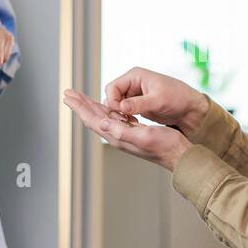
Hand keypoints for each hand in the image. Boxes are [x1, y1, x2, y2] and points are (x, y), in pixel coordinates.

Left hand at [63, 89, 191, 171]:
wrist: (178, 154)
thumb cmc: (165, 146)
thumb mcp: (143, 137)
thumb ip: (122, 131)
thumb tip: (103, 123)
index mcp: (118, 136)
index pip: (93, 120)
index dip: (80, 107)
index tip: (68, 96)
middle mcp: (118, 136)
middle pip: (93, 117)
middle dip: (80, 105)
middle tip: (68, 93)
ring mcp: (124, 135)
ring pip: (102, 117)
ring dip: (91, 106)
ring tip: (81, 98)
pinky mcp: (132, 132)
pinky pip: (114, 119)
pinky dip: (106, 110)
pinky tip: (106, 107)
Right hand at [103, 67, 208, 136]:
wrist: (190, 107)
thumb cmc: (178, 97)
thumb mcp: (158, 100)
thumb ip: (139, 103)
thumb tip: (121, 107)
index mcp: (135, 76)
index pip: (112, 87)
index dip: (113, 101)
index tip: (121, 113)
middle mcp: (132, 83)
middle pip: (112, 96)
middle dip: (115, 109)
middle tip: (124, 121)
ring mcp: (134, 94)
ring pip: (116, 105)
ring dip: (119, 115)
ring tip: (129, 123)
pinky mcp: (137, 104)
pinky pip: (124, 111)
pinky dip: (125, 118)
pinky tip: (133, 124)